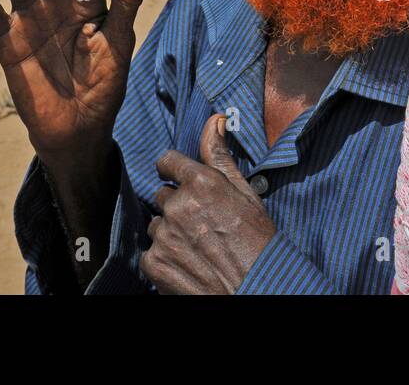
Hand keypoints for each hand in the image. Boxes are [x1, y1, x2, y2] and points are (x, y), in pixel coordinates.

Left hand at [140, 114, 275, 293]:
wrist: (256, 289)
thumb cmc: (258, 242)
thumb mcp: (246, 194)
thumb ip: (222, 157)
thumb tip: (215, 120)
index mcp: (202, 183)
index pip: (167, 162)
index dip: (174, 171)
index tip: (182, 181)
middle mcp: (179, 206)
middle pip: (163, 196)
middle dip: (177, 206)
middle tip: (202, 225)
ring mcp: (164, 236)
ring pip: (156, 225)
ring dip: (170, 233)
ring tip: (198, 248)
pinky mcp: (155, 263)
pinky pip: (150, 253)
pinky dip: (165, 259)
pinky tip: (188, 264)